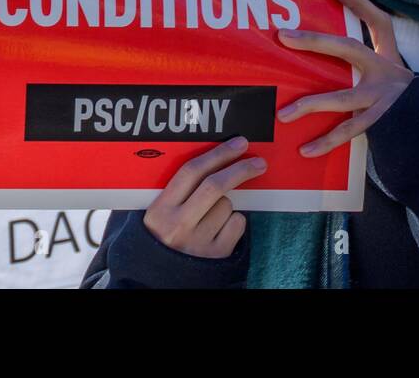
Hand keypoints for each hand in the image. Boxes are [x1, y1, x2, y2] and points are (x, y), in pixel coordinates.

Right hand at [143, 136, 263, 257]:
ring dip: (227, 205)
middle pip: (215, 185)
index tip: (238, 143)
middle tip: (258, 162)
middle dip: (240, 169)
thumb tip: (219, 159)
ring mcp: (198, 242)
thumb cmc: (168, 234)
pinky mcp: (216, 255)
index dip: (218, 153)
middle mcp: (178, 225)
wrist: (165, 275)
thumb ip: (181, 189)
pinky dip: (234, 222)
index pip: (191, 171)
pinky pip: (237, 223)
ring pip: (227, 205)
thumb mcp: (162, 212)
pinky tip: (220, 231)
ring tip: (210, 218)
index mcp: (160, 209)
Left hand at [276, 0, 414, 156]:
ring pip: (343, 98)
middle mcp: (389, 74)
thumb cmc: (404, 108)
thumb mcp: (393, 81)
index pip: (379, 22)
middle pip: (349, 48)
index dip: (360, 2)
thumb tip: (328, 58)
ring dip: (311, 105)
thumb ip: (368, 70)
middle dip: (315, 41)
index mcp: (390, 60)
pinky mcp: (383, 123)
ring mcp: (387, 98)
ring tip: (284, 114)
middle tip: (284, 36)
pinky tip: (305, 149)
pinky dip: (327, 142)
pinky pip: (350, 131)